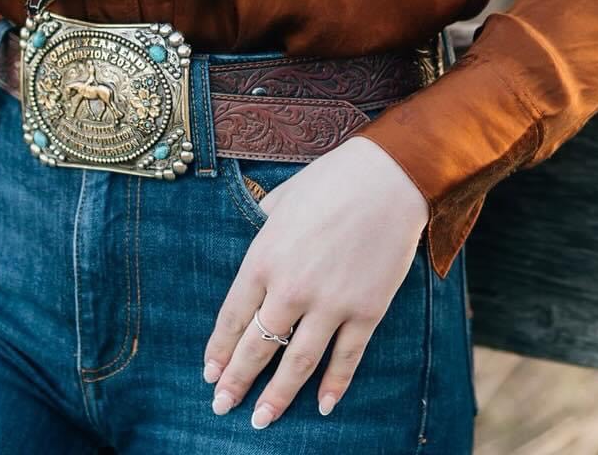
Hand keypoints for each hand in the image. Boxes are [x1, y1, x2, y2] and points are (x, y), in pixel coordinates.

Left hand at [201, 136, 430, 427]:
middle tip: (222, 406)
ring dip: (277, 396)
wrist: (388, 178)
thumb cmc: (330, 181)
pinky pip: (346, 359)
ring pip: (297, 363)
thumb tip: (254, 235)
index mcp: (263, 257)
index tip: (209, 374)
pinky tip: (324, 406)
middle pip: (257, 346)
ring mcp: (329, 304)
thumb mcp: (282, 199)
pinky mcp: (365, 312)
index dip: (219, 349)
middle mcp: (291, 288)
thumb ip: (262, 225)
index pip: (233, 316)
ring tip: (260, 420)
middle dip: (236, 381)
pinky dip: (334, 385)